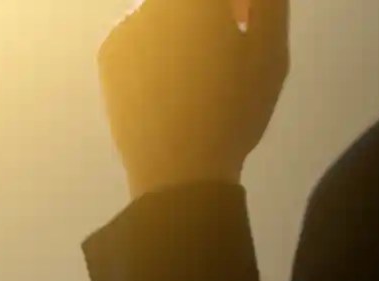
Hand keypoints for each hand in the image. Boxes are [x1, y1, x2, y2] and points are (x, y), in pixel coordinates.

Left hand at [98, 0, 289, 197]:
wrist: (178, 167)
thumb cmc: (234, 107)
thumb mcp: (271, 50)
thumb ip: (267, 3)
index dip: (237, 3)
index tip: (247, 19)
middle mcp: (153, 2)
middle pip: (187, 0)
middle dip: (211, 10)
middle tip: (229, 44)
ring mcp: (125, 27)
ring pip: (163, 12)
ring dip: (184, 27)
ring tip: (200, 71)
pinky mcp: (108, 56)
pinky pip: (139, 36)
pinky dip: (157, 47)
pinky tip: (170, 84)